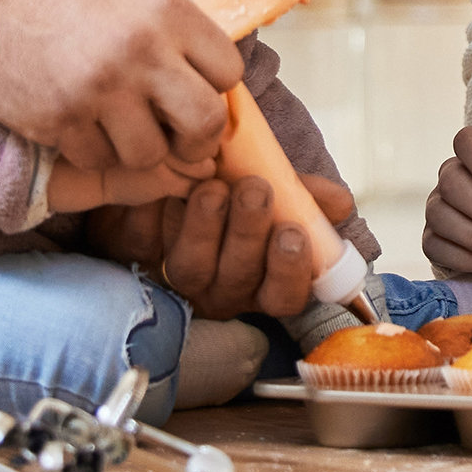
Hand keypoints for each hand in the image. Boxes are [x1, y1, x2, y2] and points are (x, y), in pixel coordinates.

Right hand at [0, 0, 242, 180]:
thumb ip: (180, 33)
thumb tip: (219, 81)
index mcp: (168, 11)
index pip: (228, 71)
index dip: (215, 87)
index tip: (195, 88)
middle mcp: (141, 49)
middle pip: (205, 122)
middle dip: (197, 139)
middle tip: (179, 136)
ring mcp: (101, 88)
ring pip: (151, 154)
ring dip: (140, 149)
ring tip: (122, 126)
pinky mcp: (61, 118)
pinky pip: (99, 160)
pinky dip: (93, 150)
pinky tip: (82, 124)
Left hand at [82, 168, 355, 323]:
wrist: (166, 174)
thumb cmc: (230, 187)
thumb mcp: (272, 188)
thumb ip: (304, 193)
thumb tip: (340, 202)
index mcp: (260, 279)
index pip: (284, 296)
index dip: (290, 272)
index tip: (292, 233)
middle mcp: (218, 286)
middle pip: (235, 280)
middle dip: (247, 236)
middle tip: (254, 191)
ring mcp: (173, 272)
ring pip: (190, 266)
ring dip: (204, 227)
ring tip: (211, 188)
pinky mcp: (132, 251)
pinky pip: (143, 239)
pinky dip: (155, 211)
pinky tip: (166, 183)